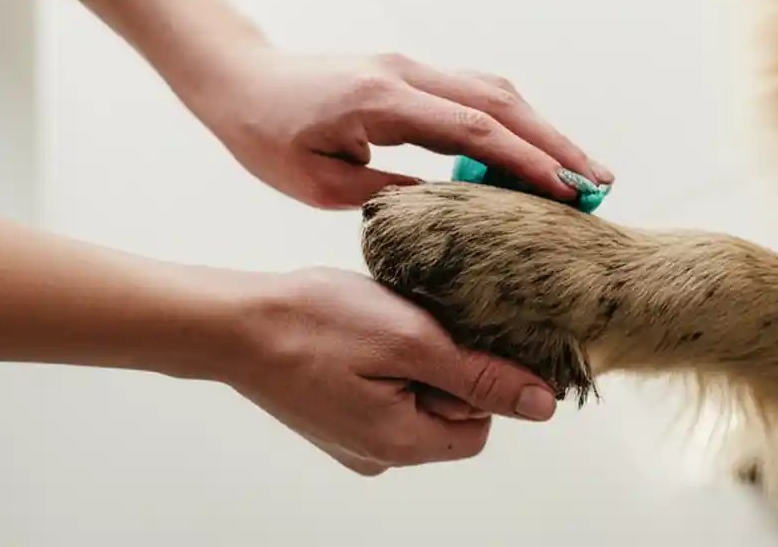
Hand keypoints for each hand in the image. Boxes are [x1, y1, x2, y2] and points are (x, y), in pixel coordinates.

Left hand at [180, 47, 612, 208]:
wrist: (239, 80)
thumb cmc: (267, 137)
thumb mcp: (319, 183)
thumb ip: (387, 195)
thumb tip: (451, 211)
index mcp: (382, 101)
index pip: (473, 129)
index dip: (527, 160)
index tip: (569, 191)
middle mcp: (405, 74)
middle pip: (500, 101)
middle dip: (555, 141)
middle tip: (601, 182)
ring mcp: (409, 68)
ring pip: (493, 91)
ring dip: (541, 128)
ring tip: (582, 170)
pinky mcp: (408, 74)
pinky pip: (473, 93)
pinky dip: (511, 120)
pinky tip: (531, 151)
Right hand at [226, 267, 557, 475]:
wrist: (234, 322)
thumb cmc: (315, 324)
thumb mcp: (413, 340)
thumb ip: (480, 375)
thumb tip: (543, 404)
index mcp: (402, 444)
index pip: (480, 424)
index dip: (471, 375)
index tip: (438, 337)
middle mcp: (378, 455)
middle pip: (447, 413)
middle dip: (437, 364)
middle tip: (402, 325)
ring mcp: (351, 440)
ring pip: (412, 398)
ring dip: (406, 359)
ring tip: (372, 327)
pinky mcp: (332, 419)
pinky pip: (379, 393)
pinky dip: (377, 362)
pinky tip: (353, 336)